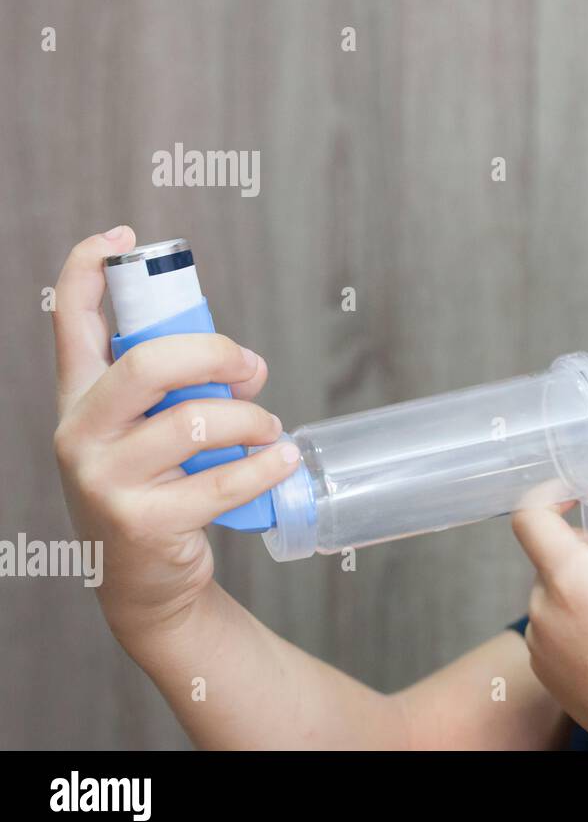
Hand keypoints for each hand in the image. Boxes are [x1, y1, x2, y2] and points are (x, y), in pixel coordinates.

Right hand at [51, 227, 299, 641]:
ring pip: (194, 421)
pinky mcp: (141, 522)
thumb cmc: (160, 489)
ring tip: (268, 431)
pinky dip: (266, 465)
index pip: (70, 320)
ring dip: (251, 420)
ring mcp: (105, 480)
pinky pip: (222, 480)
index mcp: (81, 399)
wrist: (146, 583)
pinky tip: (282, 459)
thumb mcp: (149, 431)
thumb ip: (177, 388)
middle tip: (251, 369)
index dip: (88, 269)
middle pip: (148, 362)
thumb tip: (243, 363)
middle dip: (216, 353)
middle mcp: (80, 433)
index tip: (122, 238)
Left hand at [510, 462, 587, 749]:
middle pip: (557, 553)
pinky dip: (585, 618)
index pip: (530, 516)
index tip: (583, 491)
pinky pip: (557, 621)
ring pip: (560, 587)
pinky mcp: (547, 669)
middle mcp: (542, 611)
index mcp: (569, 582)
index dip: (553, 492)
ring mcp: (540, 644)